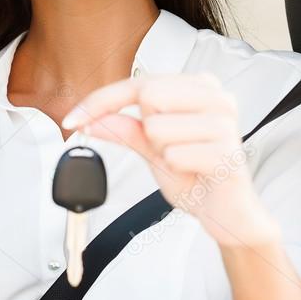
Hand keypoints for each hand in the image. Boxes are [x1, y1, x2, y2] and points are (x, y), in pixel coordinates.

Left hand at [62, 72, 279, 247]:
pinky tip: (196, 173)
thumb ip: (125, 129)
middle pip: (148, 95)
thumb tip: (91, 119)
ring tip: (186, 162)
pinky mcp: (227, 151)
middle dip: (146, 130)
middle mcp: (217, 96)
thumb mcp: (152, 149)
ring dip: (163, 152)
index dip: (100, 102)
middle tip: (167, 150)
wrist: (228, 215)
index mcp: (199, 87)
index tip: (72, 120)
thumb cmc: (195, 176)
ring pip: (157, 127)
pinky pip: (174, 155)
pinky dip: (176, 170)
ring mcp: (225, 122)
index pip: (137, 84)